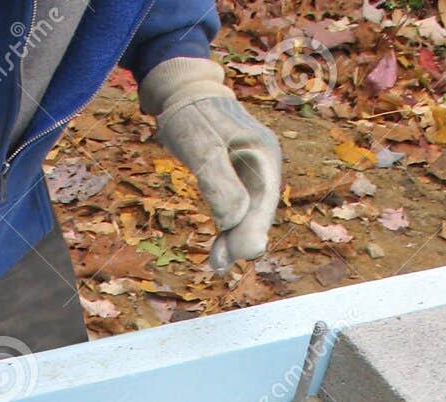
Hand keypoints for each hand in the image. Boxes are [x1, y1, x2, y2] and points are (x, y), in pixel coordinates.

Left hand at [140, 58, 282, 274]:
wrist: (182, 90)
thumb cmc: (191, 114)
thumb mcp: (202, 145)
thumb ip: (219, 181)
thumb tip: (234, 218)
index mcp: (263, 152)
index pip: (263, 199)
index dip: (252, 229)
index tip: (241, 254)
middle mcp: (263, 163)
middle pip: (259, 210)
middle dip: (241, 239)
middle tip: (220, 266)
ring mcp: (251, 170)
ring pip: (248, 213)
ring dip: (233, 239)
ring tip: (216, 264)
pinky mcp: (236, 176)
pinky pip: (237, 208)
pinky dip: (228, 229)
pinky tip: (218, 250)